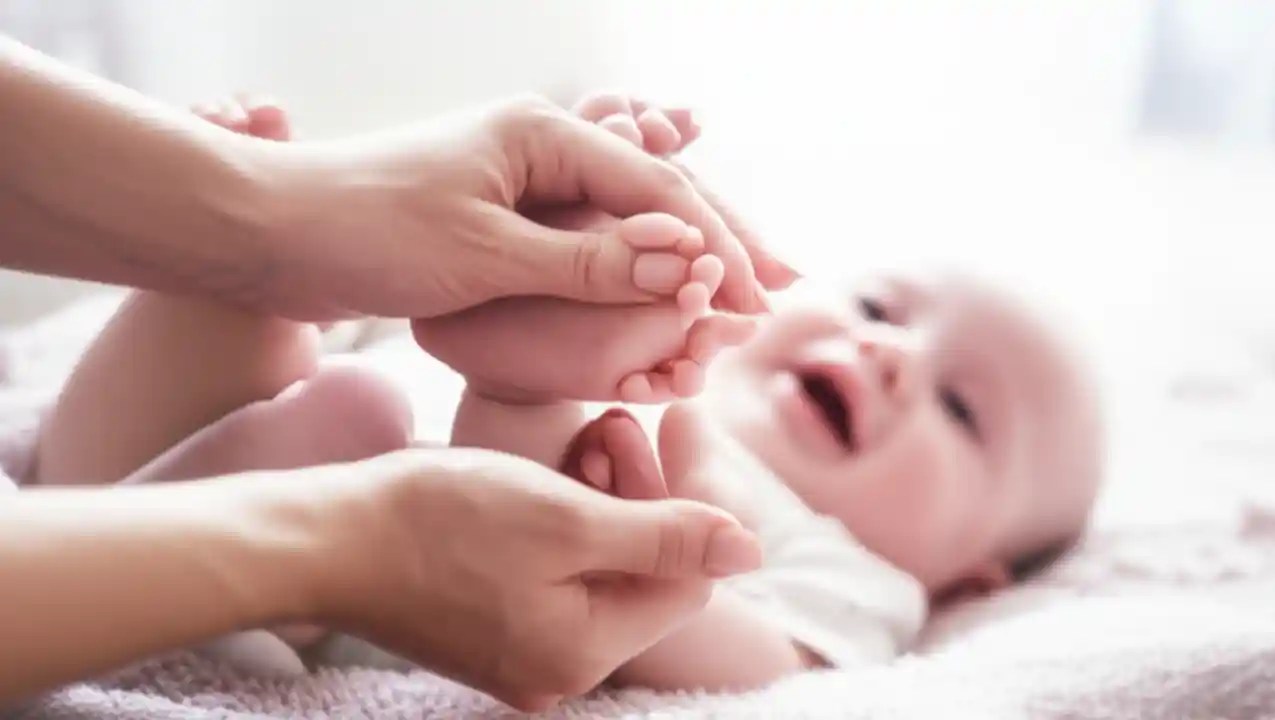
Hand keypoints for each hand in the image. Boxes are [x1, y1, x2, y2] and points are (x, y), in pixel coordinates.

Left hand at [259, 95, 776, 319]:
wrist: (269, 233)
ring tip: (746, 285)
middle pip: (657, 193)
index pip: (655, 191)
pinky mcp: (502, 220)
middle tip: (785, 284)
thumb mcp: (485, 252)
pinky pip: (589, 240)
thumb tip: (686, 263)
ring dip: (687, 254)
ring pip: (628, 218)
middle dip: (723, 240)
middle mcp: (542, 149)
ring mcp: (523, 184)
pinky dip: (633, 263)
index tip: (757, 300)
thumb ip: (587, 261)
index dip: (715, 247)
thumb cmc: (366, 230)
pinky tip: (668, 275)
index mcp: (543, 135)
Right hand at [309, 448, 761, 711]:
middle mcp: (559, 666)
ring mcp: (522, 651)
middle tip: (616, 425)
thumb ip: (664, 535)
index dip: (693, 498)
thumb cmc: (437, 521)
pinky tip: (552, 475)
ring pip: (603, 567)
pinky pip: (559, 574)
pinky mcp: (492, 627)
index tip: (682, 423)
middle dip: (646, 493)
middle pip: (645, 574)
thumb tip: (751, 550)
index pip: (687, 578)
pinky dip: (568, 521)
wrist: (321, 538)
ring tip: (585, 440)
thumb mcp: (564, 518)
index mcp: (585, 648)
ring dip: (609, 498)